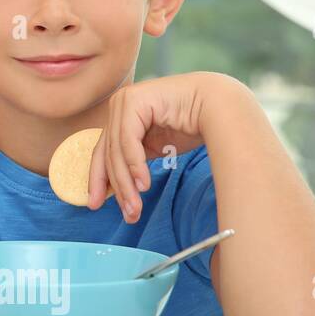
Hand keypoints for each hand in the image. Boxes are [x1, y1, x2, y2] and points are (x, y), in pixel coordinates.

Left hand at [88, 72, 234, 223]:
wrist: (219, 104)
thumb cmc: (191, 124)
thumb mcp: (155, 146)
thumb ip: (133, 159)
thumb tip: (119, 186)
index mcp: (119, 115)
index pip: (103, 152)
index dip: (98, 180)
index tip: (95, 205)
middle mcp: (117, 105)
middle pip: (108, 153)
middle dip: (117, 188)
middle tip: (127, 214)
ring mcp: (123, 101)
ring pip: (117, 151)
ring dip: (127, 184)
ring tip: (135, 207)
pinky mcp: (134, 101)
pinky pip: (129, 141)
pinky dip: (134, 166)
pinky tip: (144, 186)